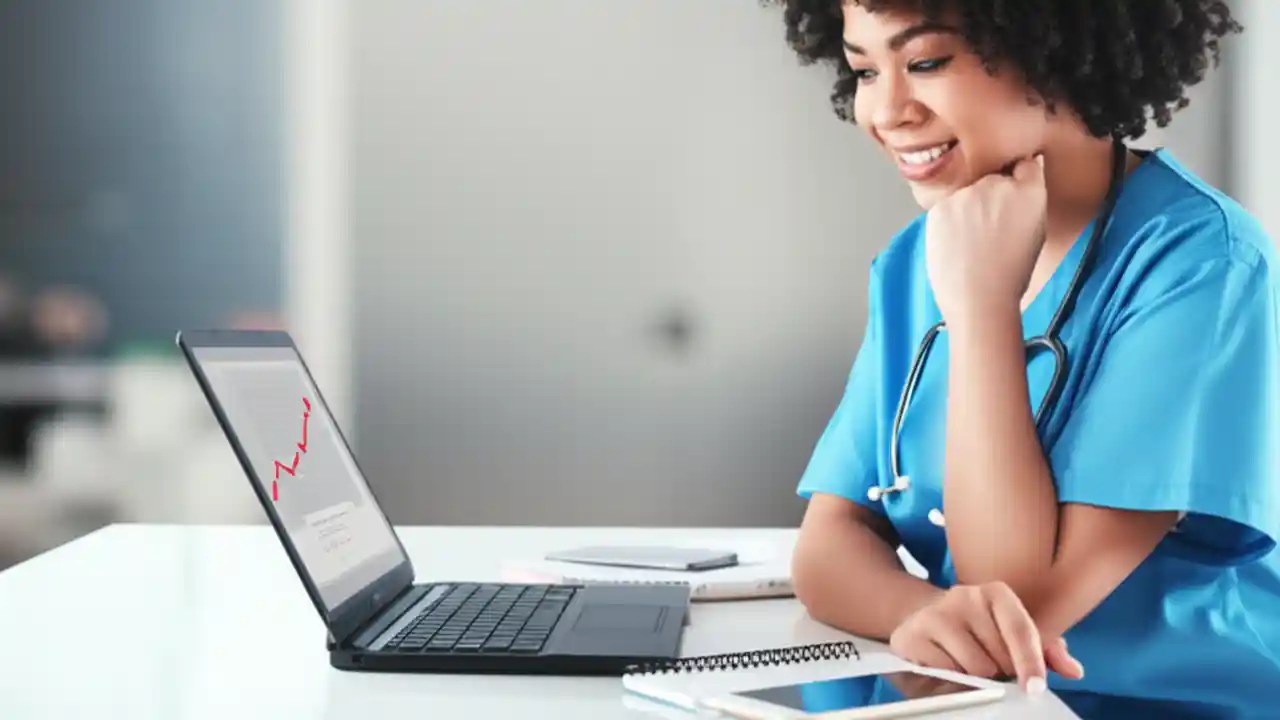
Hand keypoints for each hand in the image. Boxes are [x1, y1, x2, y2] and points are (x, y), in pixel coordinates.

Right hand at [888, 581, 1083, 693]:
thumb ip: (1046, 651)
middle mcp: (964, 596)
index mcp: (996, 593)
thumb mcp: (1013, 636)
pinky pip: (945, 672)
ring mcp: (935, 614)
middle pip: (998, 656)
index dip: (1031, 663)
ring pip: (973, 667)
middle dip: (1000, 672)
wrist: (922, 620)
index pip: (1020, 630)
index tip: (1035, 689)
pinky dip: (950, 678)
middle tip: (992, 668)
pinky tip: (946, 666)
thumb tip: (1074, 670)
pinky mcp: (911, 635)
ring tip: (968, 667)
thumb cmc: (977, 632)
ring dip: (975, 678)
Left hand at [924, 156, 1046, 322]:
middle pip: (992, 179)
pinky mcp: (940, 206)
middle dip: (991, 195)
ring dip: (968, 207)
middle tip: (990, 228)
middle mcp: (997, 184)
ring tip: (972, 241)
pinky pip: (947, 206)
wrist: (978, 298)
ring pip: (967, 192)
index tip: (1013, 196)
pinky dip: (949, 220)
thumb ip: (1029, 200)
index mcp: (1029, 191)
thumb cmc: (1011, 274)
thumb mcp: (1036, 232)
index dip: (1018, 179)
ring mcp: (966, 194)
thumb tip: (1025, 175)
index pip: (1026, 165)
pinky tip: (956, 244)